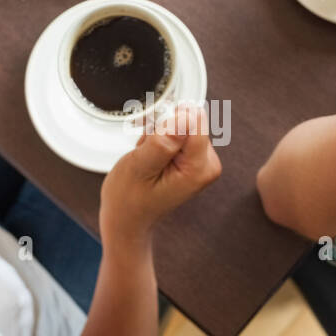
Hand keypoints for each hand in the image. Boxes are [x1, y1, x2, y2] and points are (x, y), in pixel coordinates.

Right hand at [100, 104, 222, 243]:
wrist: (128, 218)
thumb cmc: (129, 199)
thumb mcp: (139, 168)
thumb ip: (162, 143)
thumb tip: (185, 117)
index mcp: (198, 169)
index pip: (193, 120)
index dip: (166, 123)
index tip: (152, 141)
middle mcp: (207, 164)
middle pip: (189, 119)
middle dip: (162, 129)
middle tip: (146, 153)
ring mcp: (203, 161)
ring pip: (182, 122)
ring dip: (158, 135)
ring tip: (147, 158)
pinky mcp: (195, 157)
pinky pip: (179, 131)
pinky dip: (160, 138)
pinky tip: (151, 157)